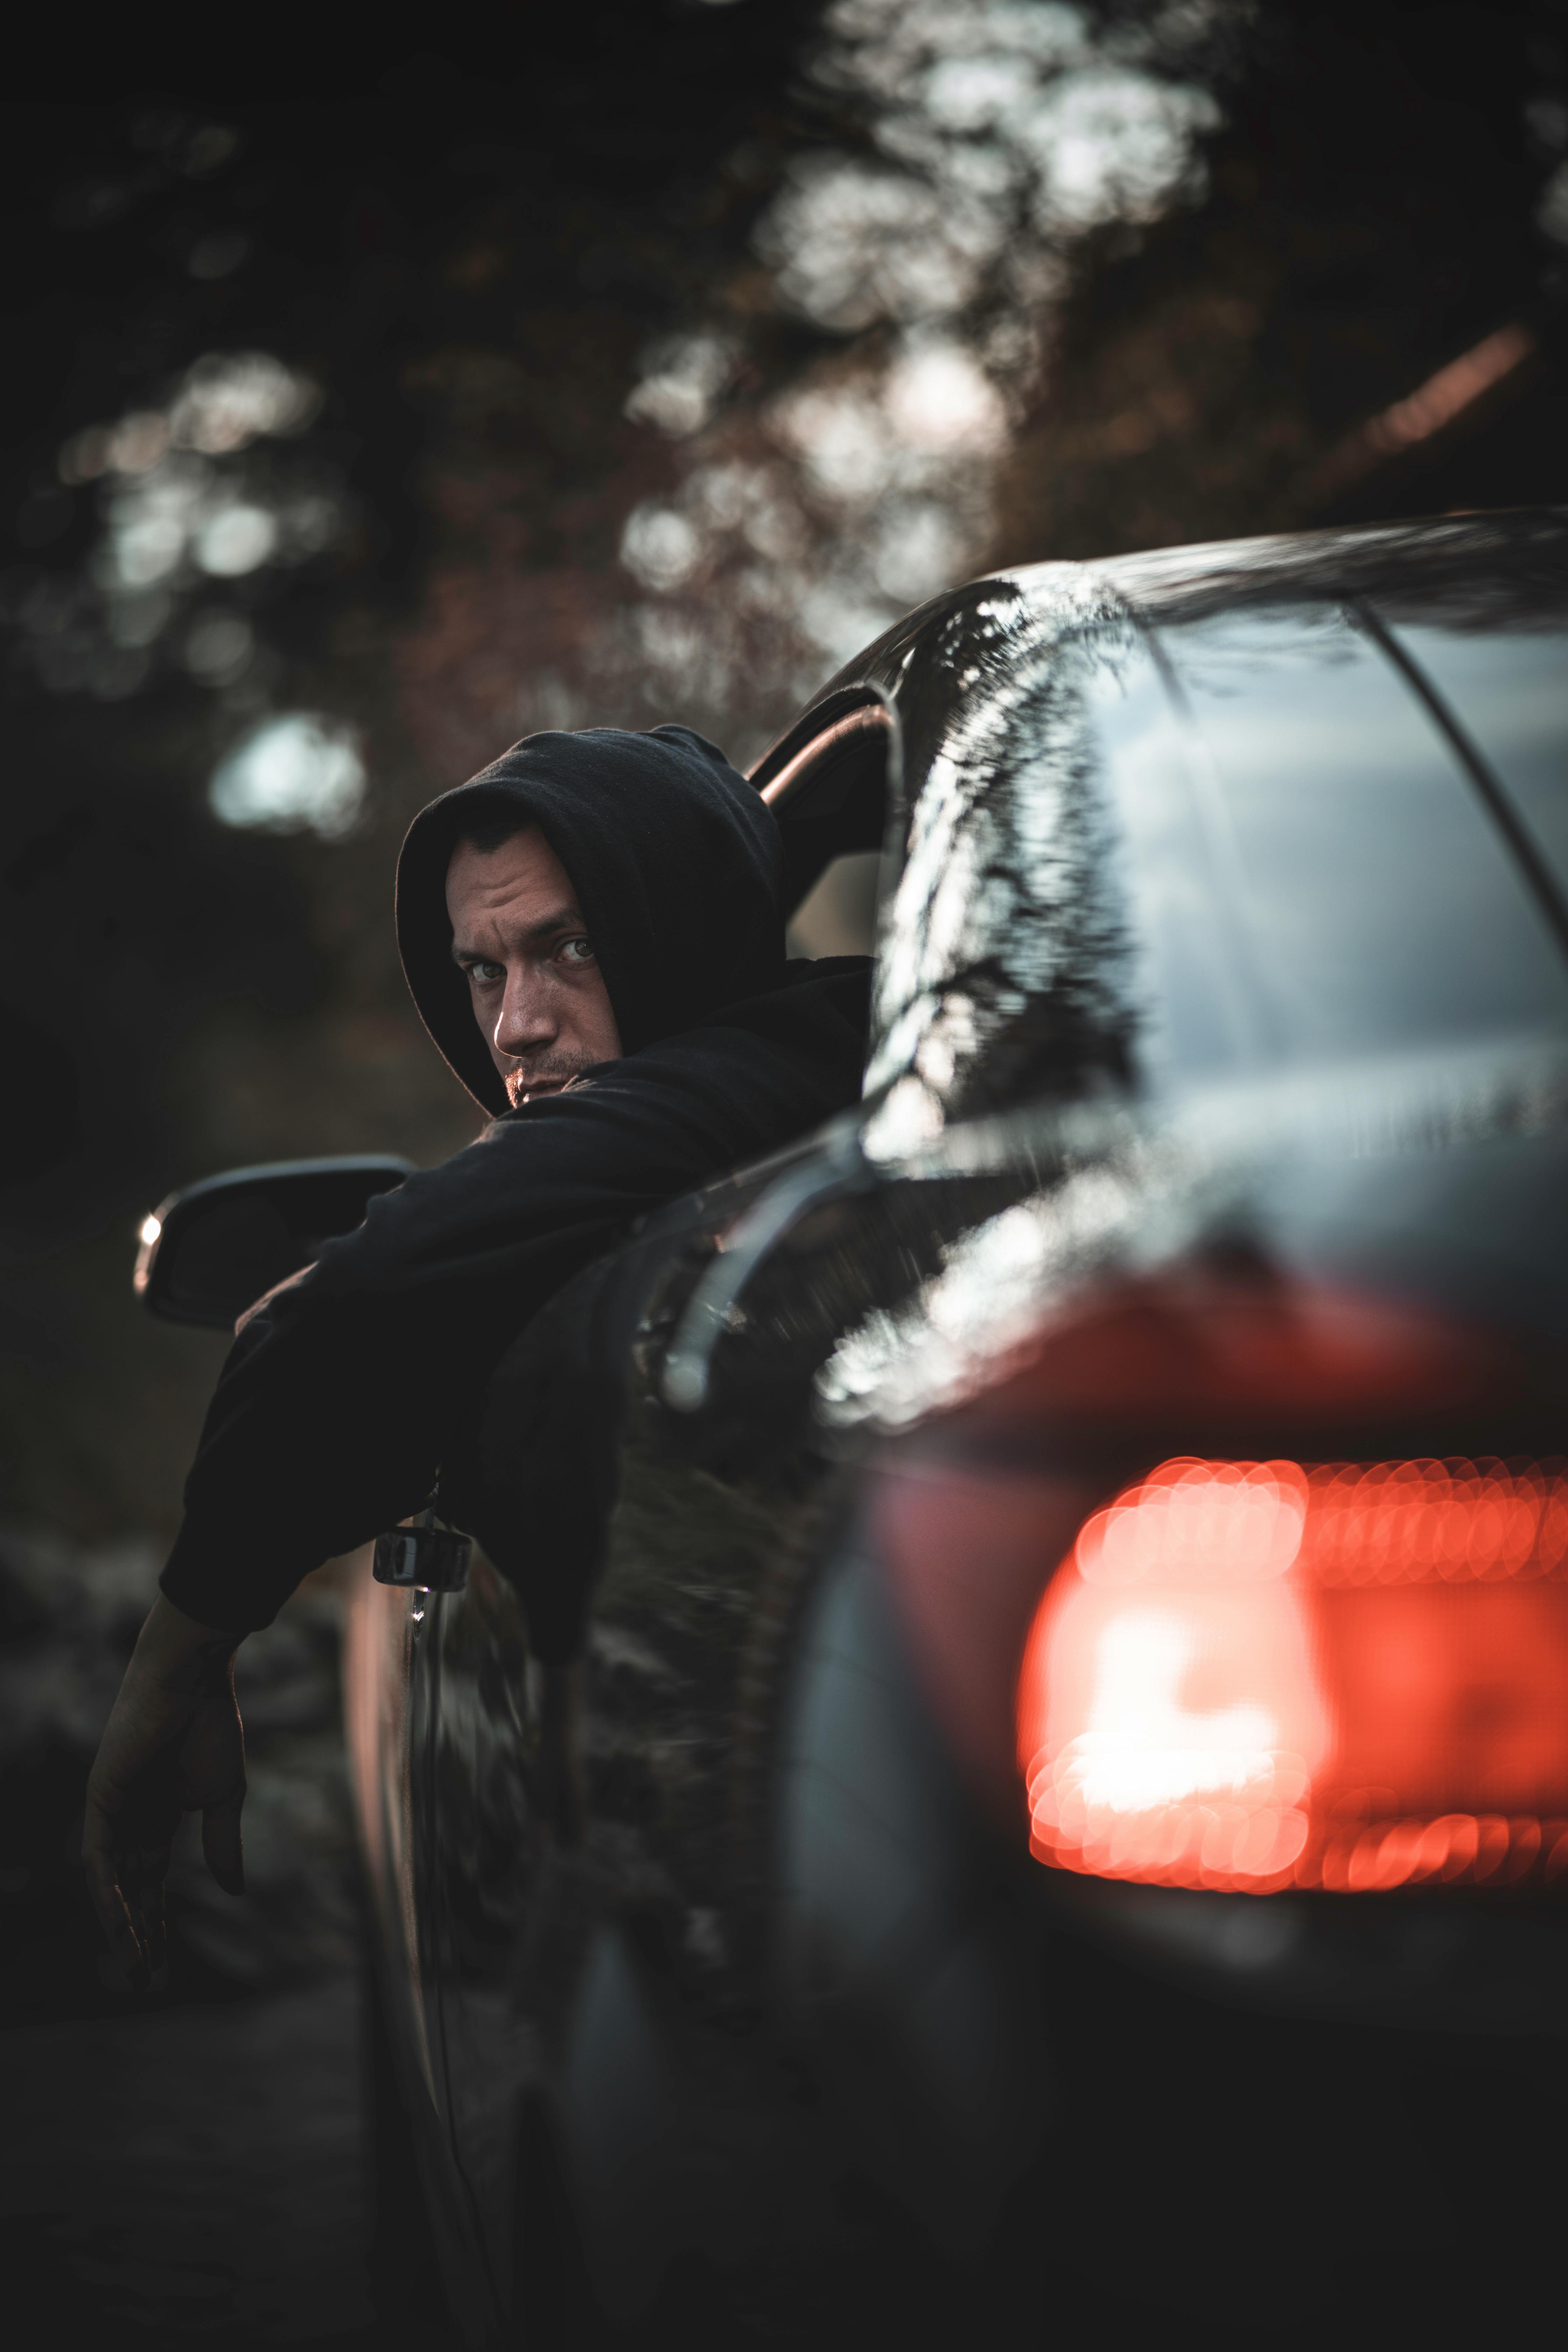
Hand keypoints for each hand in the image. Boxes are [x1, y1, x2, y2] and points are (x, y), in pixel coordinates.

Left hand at [82, 1595, 247, 1989]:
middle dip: (138, 1936)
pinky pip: (97, 1858)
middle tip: (145, 1981)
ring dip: (121, 1926)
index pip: (152, 1881)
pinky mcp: (100, 1799)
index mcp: (160, 1815)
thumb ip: (222, 1842)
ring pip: (110, 1883)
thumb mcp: (223, 1795)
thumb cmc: (211, 1725)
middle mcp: (130, 1818)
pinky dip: (107, 1893)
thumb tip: (233, 1893)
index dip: (159, 1923)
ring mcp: (112, 1810)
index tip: (165, 1964)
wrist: (194, 1680)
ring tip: (134, 1966)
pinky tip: (120, 1925)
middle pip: (130, 1891)